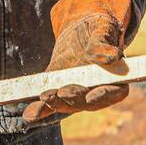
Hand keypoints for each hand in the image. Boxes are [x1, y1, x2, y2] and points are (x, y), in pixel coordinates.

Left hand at [22, 0, 133, 123]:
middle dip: (73, 98)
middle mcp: (97, 92)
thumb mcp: (102, 31)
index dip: (103, 96)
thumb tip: (112, 55)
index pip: (114, 92)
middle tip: (61, 92)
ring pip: (68, 105)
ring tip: (43, 97)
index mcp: (116, 78)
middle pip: (87, 102)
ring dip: (55, 104)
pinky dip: (40, 110)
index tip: (90, 96)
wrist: (82, 32)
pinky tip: (29, 114)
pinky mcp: (59, 94)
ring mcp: (77, 96)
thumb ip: (104, 43)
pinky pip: (50, 105)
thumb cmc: (98, 30)